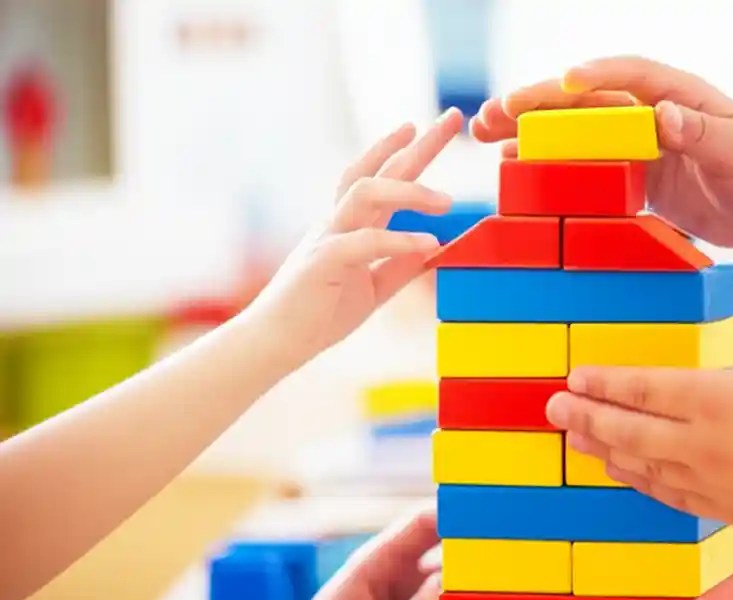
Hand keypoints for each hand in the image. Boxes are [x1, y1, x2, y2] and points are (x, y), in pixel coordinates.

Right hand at [244, 109, 463, 368]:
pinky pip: (363, 241)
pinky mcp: (321, 262)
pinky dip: (399, 239)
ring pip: (365, 193)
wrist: (277, 344)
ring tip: (448, 200)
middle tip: (452, 118)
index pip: (380, 175)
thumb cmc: (319, 314)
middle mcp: (338, 221)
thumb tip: (434, 246)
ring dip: (410, 190)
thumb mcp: (373, 287)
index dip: (404, 150)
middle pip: (377, 170)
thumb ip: (400, 265)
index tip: (429, 126)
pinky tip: (430, 242)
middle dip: (416, 145)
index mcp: (350, 224)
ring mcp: (327, 237)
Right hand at [470, 56, 732, 246]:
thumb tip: (664, 114)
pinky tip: (512, 166)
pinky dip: (549, 165)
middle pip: (587, 101)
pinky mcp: (633, 178)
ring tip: (484, 132)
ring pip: (576, 131)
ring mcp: (640, 145)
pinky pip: (584, 167)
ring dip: (531, 129)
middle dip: (540, 102)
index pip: (631, 76)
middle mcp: (653, 112)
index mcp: (681, 94)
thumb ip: (700, 132)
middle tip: (495, 109)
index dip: (596, 76)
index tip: (564, 82)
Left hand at [545, 240, 732, 533]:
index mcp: (719, 399)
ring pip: (643, 469)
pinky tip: (628, 475)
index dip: (604, 384)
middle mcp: (706, 445)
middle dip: (586, 419)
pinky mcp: (729, 510)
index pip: (643, 389)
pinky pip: (670, 498)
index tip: (573, 379)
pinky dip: (641, 484)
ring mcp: (714, 483)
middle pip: (629, 432)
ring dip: (606, 453)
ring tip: (577, 444)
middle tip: (552, 411)